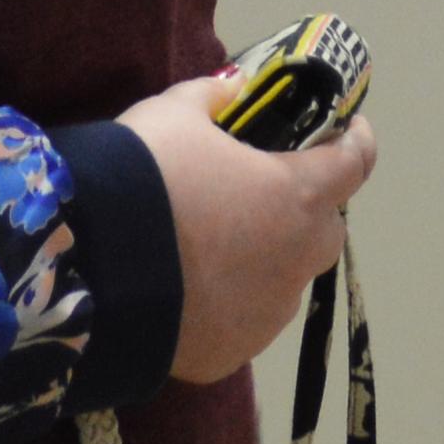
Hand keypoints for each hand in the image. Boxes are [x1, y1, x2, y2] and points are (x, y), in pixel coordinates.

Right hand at [117, 70, 377, 387]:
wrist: (88, 269)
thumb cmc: (144, 177)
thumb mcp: (172, 115)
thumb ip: (211, 97)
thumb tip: (232, 88)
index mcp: (297, 195)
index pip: (356, 163)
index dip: (355, 140)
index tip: (347, 129)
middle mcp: (296, 259)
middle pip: (324, 230)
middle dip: (306, 210)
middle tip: (262, 191)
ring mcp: (267, 315)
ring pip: (283, 282)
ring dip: (265, 261)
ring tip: (211, 246)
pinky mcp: (231, 355)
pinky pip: (242, 323)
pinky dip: (227, 305)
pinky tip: (187, 290)